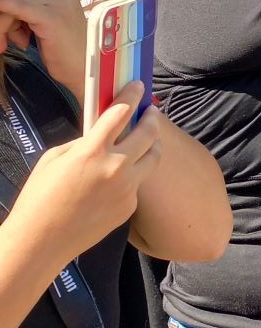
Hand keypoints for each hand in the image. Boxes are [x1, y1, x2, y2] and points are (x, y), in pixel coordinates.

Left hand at [0, 0, 87, 100]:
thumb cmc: (64, 51)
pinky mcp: (50, 16)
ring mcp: (56, 1)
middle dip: (7, 20)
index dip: (11, 12)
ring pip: (12, 4)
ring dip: (6, 27)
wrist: (85, 70)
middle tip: (14, 42)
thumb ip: (29, 4)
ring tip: (22, 43)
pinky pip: (17, 8)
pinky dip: (4, 15)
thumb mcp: (44, 21)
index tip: (14, 33)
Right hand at [7, 84, 160, 265]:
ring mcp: (127, 188)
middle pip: (148, 133)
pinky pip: (136, 184)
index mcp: (93, 150)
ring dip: (153, 145)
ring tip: (149, 140)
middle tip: (152, 112)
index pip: (121, 112)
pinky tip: (118, 181)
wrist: (42, 241)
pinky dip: (131, 177)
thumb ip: (83, 142)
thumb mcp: (55, 158)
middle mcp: (116, 167)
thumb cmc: (40, 197)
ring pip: (153, 158)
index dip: (132, 95)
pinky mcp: (130, 206)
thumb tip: (102, 135)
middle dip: (152, 118)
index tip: (138, 85)